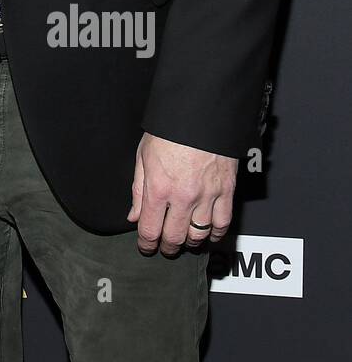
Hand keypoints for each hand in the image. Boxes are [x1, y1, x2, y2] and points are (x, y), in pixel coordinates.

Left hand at [128, 133, 236, 255]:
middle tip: (165, 247)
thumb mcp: (143, 156)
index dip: (147, 244)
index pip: (150, 230)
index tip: (146, 247)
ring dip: (190, 242)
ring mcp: (207, 196)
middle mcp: (183, 197)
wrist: (200, 113)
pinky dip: (215, 234)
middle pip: (175, 237)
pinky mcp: (226, 191)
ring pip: (199, 235)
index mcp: (158, 188)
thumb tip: (134, 216)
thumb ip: (138, 190)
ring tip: (185, 240)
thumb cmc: (168, 131)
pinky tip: (209, 235)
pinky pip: (223, 223)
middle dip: (168, 247)